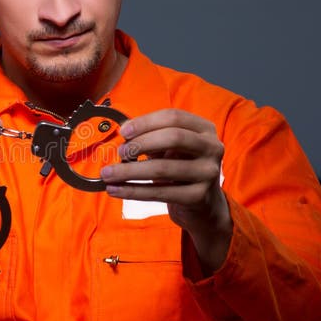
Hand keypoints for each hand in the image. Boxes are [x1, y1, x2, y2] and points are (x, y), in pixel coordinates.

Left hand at [101, 109, 232, 274]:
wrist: (203, 204)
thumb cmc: (181, 168)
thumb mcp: (171, 148)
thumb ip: (150, 137)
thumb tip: (123, 132)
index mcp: (204, 129)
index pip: (173, 117)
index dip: (146, 122)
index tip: (123, 131)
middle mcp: (212, 148)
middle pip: (173, 138)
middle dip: (140, 143)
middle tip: (120, 153)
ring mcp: (208, 173)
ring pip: (163, 168)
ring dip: (129, 171)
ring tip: (108, 174)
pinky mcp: (198, 197)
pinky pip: (159, 193)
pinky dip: (132, 191)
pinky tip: (115, 190)